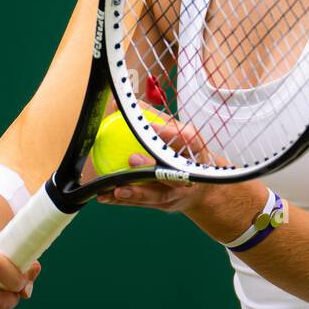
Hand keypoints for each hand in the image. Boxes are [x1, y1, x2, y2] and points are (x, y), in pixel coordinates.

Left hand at [95, 118, 226, 214]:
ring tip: (116, 189)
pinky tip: (105, 196)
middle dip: (152, 167)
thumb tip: (128, 104)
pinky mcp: (166, 205)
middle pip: (172, 172)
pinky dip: (123, 200)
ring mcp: (178, 192)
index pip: (188, 139)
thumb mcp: (180, 134)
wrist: (203, 188)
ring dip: (135, 192)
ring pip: (156, 194)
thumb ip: (156, 119)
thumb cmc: (187, 154)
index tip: (151, 126)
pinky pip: (141, 203)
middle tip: (132, 159)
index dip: (170, 133)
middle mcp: (190, 173)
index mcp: (196, 151)